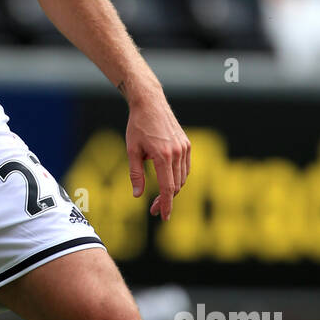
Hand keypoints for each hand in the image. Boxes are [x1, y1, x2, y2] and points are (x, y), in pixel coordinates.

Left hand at [125, 86, 190, 220]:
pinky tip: (169, 181)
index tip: (162, 216)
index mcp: (163, 155)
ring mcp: (184, 148)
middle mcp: (177, 153)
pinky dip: (178, 178)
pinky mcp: (187, 144)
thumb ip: (136, 174)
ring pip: (182, 178)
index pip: (168, 188)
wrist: (150, 103)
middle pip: (176, 185)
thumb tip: (138, 195)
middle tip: (153, 210)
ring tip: (159, 197)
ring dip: (173, 190)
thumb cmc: (138, 126)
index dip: (166, 204)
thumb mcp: (132, 150)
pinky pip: (185, 168)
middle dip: (166, 200)